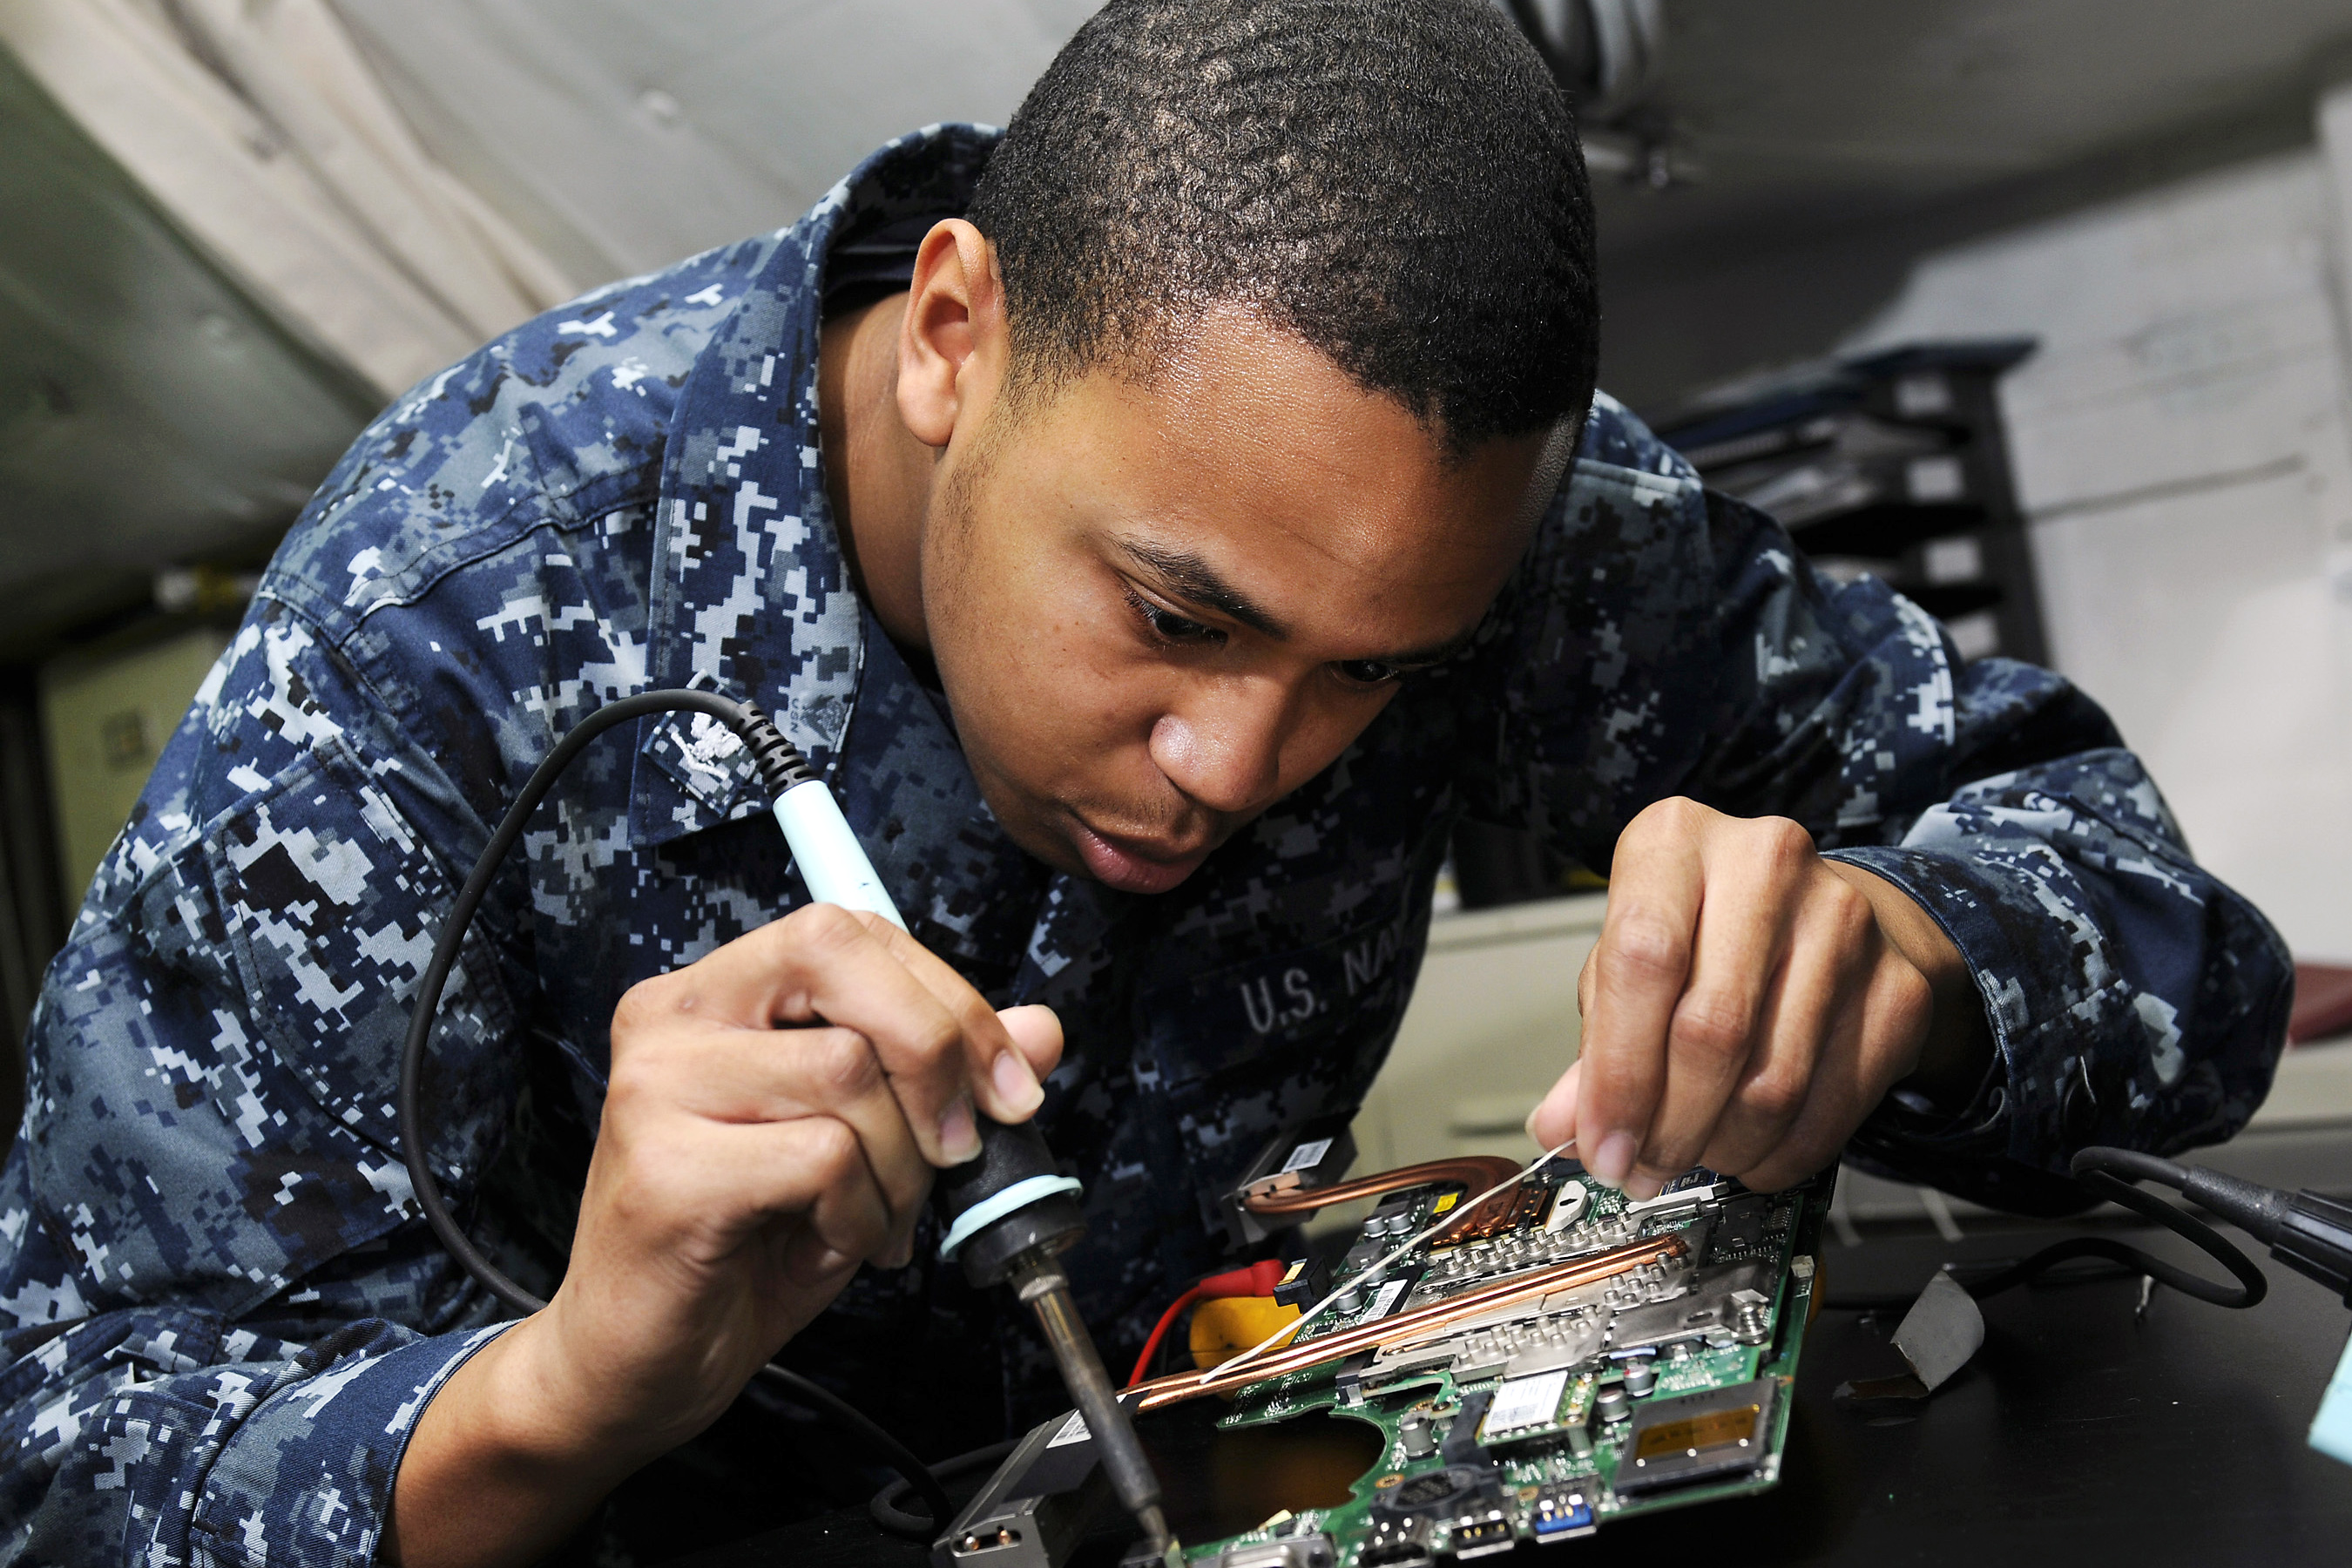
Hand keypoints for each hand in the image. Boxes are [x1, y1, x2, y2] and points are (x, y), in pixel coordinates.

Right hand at [389, 905, 1062, 1567]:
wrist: (634, 1365)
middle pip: (840, 956)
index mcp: (713, 994)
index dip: (949, 997)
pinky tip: (831, 1243)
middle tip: (960, 1141)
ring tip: (873, 1217)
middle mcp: (670, 1019)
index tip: (1008, 1083)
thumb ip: (942, 1078)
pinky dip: (859, 1213)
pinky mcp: (667, 1170)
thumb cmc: (744, 1249)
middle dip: (935, 1046)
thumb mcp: (866, 1147)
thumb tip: (1040, 1030)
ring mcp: (656, 1090)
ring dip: (898, 1163)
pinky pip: (823, 1158)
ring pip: (847, 1069)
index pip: (849, 930)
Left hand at [1527, 798, 1987, 1197]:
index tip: (1602, 1146)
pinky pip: (1829, 1112)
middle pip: (1711, 1031)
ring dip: (1720, 1147)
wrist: (1824, 911)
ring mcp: (1844, 922)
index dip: (1617, 1073)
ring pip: (1772, 1085)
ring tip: (1692, 1154)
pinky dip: (1777, 1156)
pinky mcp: (1898, 987)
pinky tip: (1748, 1151)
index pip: (1642, 960)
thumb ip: (1597, 1041)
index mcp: (1675, 841)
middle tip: (1642, 1168)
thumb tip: (1560, 1127)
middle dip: (1666, 1127)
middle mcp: (1765, 864)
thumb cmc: (1707, 932)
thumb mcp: (1631, 959)